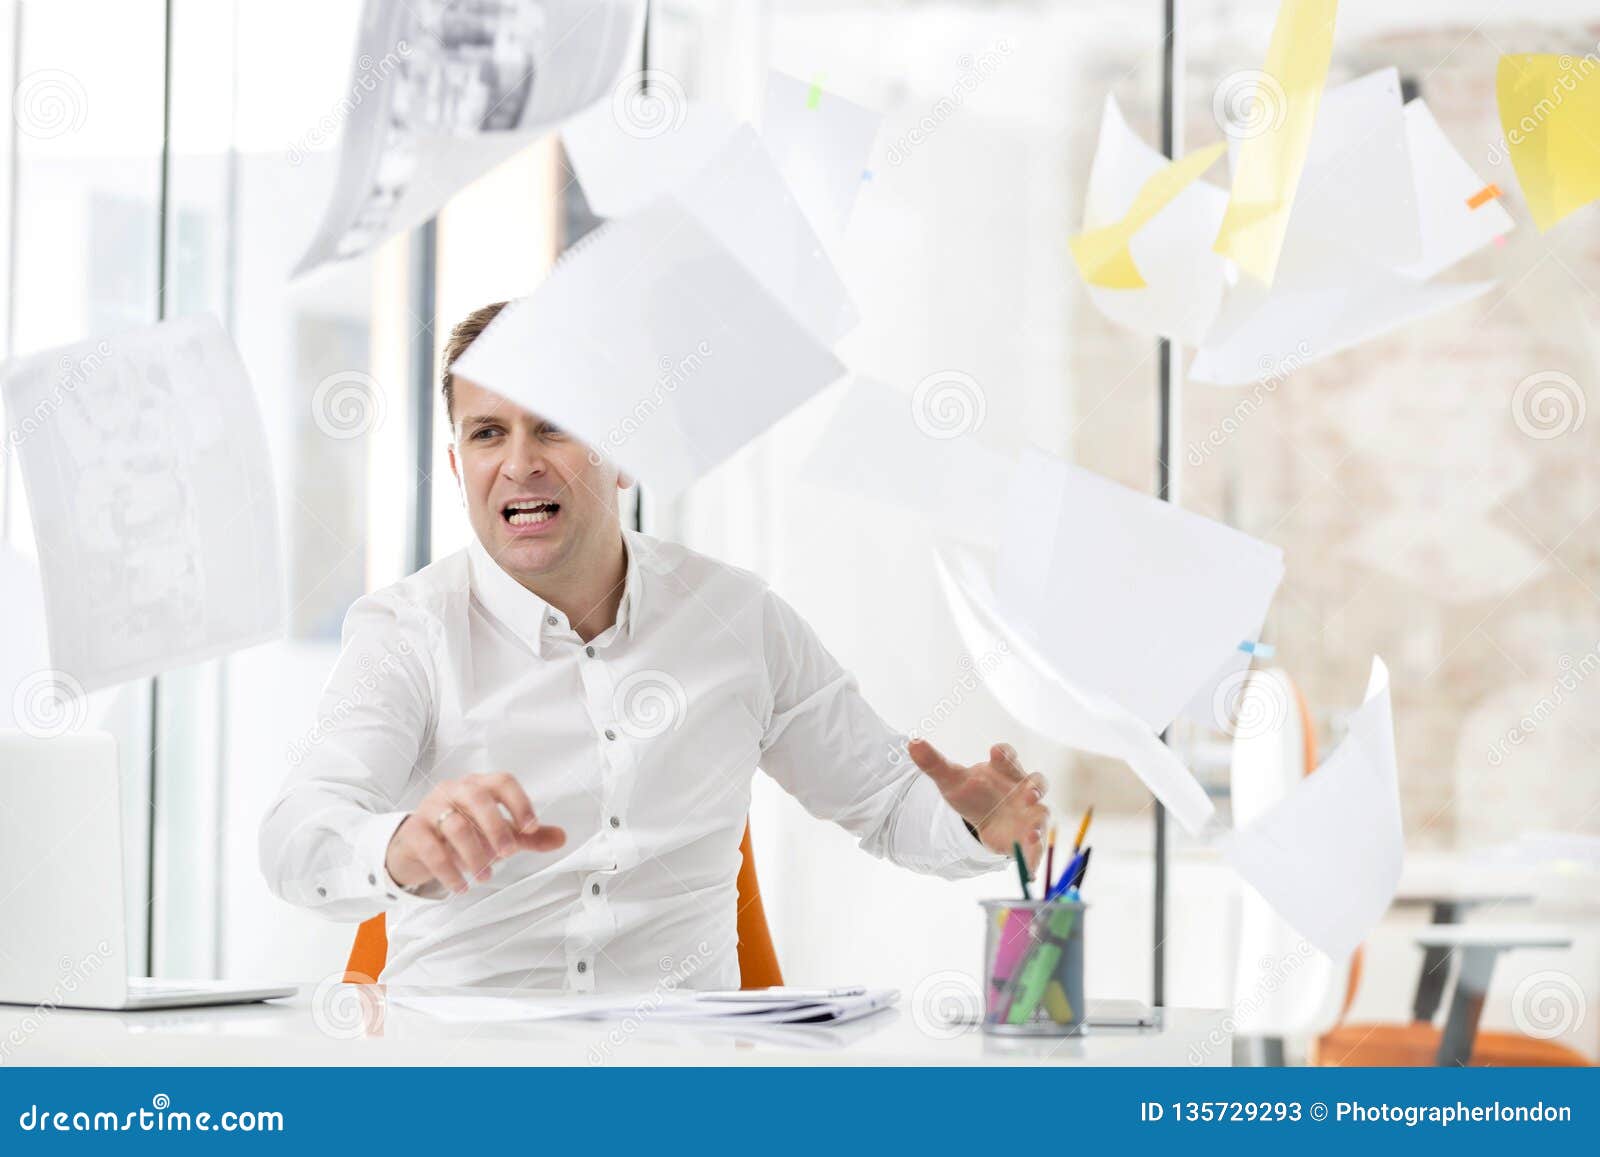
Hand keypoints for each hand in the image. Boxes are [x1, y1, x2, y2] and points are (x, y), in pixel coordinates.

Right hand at [385, 772, 566, 893]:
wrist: (416, 843)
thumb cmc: (463, 830)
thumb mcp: (498, 832)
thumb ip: (528, 835)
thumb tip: (561, 837)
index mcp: (478, 785)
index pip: (502, 782)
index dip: (520, 802)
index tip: (532, 827)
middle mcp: (454, 790)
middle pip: (478, 799)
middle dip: (497, 828)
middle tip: (508, 855)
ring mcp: (431, 808)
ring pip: (456, 826)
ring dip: (475, 855)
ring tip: (486, 876)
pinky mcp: (413, 832)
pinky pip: (432, 850)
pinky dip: (449, 872)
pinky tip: (461, 887)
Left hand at [907, 739, 1048, 871]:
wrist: (983, 817)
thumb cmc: (973, 792)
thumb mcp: (951, 779)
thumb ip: (934, 763)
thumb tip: (912, 743)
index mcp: (1004, 769)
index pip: (1008, 756)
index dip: (1005, 754)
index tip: (995, 751)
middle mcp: (1023, 789)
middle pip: (1037, 783)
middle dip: (1035, 788)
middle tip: (1029, 794)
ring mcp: (1030, 813)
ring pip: (1042, 815)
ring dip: (1038, 826)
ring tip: (1030, 836)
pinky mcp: (1030, 836)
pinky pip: (1037, 848)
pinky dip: (1034, 860)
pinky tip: (1030, 875)